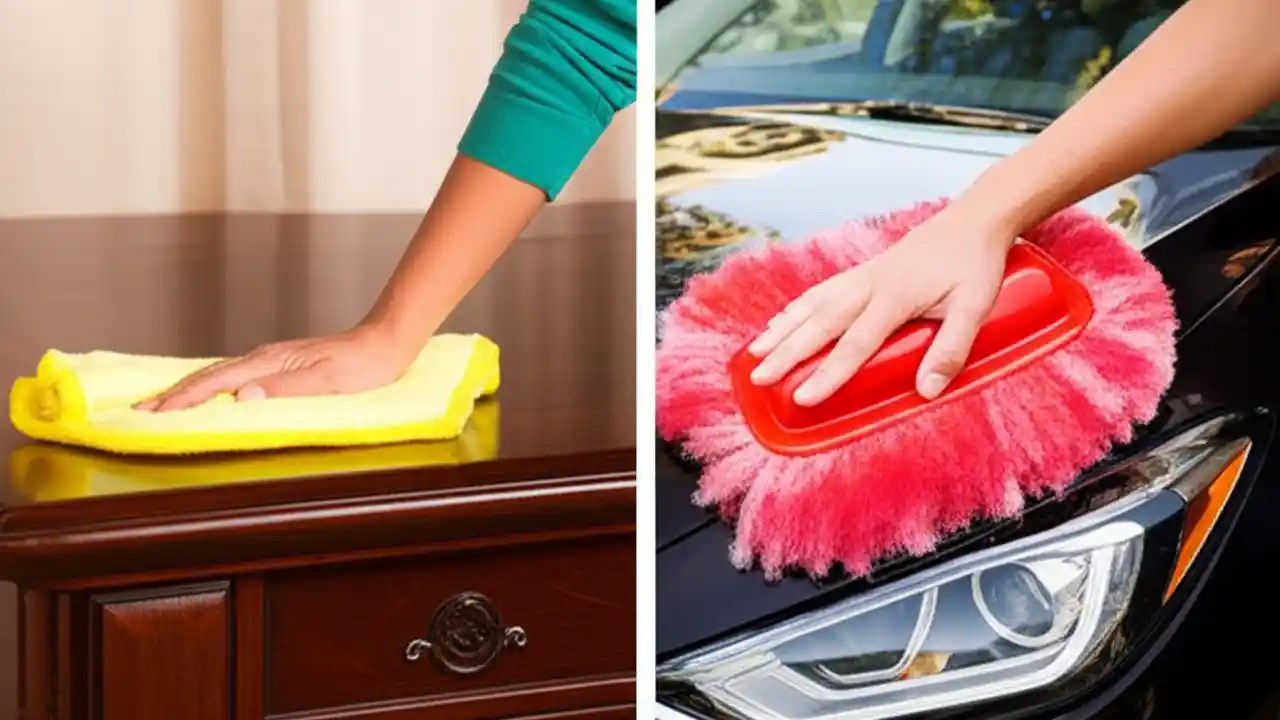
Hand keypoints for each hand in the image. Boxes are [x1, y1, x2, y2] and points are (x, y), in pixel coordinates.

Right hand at [136, 323, 417, 411]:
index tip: (155, 413)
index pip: (216, 383)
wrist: (384, 345)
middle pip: (208, 376)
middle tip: (141, 411)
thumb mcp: (327, 383)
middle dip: (174, 395)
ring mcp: (271, 359)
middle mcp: (264, 358)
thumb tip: (242, 397)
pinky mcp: (279, 364)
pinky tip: (207, 393)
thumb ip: (284, 390)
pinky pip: (234, 375)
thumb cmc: (362, 368)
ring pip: (218, 374)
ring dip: (188, 390)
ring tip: (163, 403)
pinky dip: (211, 385)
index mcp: (269, 363)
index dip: (184, 400)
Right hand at [747, 207, 1015, 405]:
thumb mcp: (976, 306)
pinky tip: (782, 321)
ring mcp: (862, 276)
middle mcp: (869, 285)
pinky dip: (796, 308)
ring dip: (782, 329)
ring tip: (756, 352)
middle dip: (786, 353)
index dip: (828, 373)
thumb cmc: (975, 262)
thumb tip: (927, 390)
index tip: (802, 397)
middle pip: (819, 324)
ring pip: (812, 305)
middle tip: (759, 377)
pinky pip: (820, 292)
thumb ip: (952, 348)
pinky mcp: (864, 272)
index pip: (855, 344)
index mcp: (894, 297)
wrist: (974, 218)